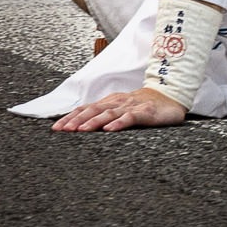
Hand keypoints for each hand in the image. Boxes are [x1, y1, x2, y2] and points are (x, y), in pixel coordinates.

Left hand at [51, 87, 188, 132]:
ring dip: (94, 121)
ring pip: (109, 113)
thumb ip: (104, 116)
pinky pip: (130, 117)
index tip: (56, 128)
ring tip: (81, 130)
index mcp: (110, 102)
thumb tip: (80, 126)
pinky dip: (119, 123)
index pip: (86, 108)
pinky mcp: (145, 112)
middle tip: (63, 130)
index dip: (70, 117)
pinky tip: (110, 130)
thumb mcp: (121, 110)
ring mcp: (131, 106)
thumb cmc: (144, 106)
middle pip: (93, 110)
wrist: (171, 96)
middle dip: (76, 120)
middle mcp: (117, 102)